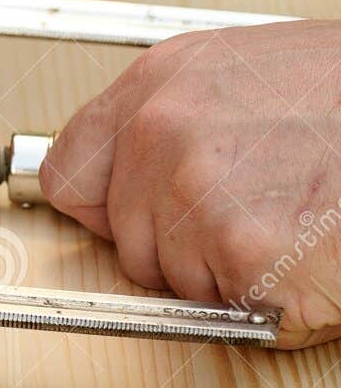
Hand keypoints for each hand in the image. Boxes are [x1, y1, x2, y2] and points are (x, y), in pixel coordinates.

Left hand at [40, 20, 340, 347]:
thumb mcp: (250, 73)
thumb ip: (181, 123)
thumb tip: (137, 182)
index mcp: (160, 82)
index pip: (70, 174)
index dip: (108, 210)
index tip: (128, 222)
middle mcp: (164, 132)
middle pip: (128, 244)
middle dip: (187, 252)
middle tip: (267, 219)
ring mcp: (199, 193)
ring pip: (181, 285)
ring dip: (238, 279)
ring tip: (304, 225)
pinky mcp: (246, 252)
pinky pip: (239, 314)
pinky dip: (285, 307)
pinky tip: (320, 256)